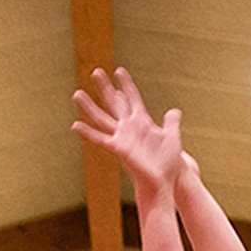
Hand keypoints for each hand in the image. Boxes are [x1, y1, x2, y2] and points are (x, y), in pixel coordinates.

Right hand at [72, 67, 183, 193]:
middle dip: (106, 87)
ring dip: (89, 106)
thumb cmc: (168, 163)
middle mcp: (129, 127)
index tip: (119, 70)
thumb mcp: (172, 138)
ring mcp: (122, 137)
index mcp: (142, 122)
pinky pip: (101, 139)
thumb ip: (171, 123)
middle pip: (114, 102)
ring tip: (77, 93)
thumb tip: (174, 110)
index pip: (132, 98)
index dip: (126, 84)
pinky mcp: (119, 148)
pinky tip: (75, 125)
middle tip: (96, 71)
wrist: (163, 181)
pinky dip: (88, 132)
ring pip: (102, 117)